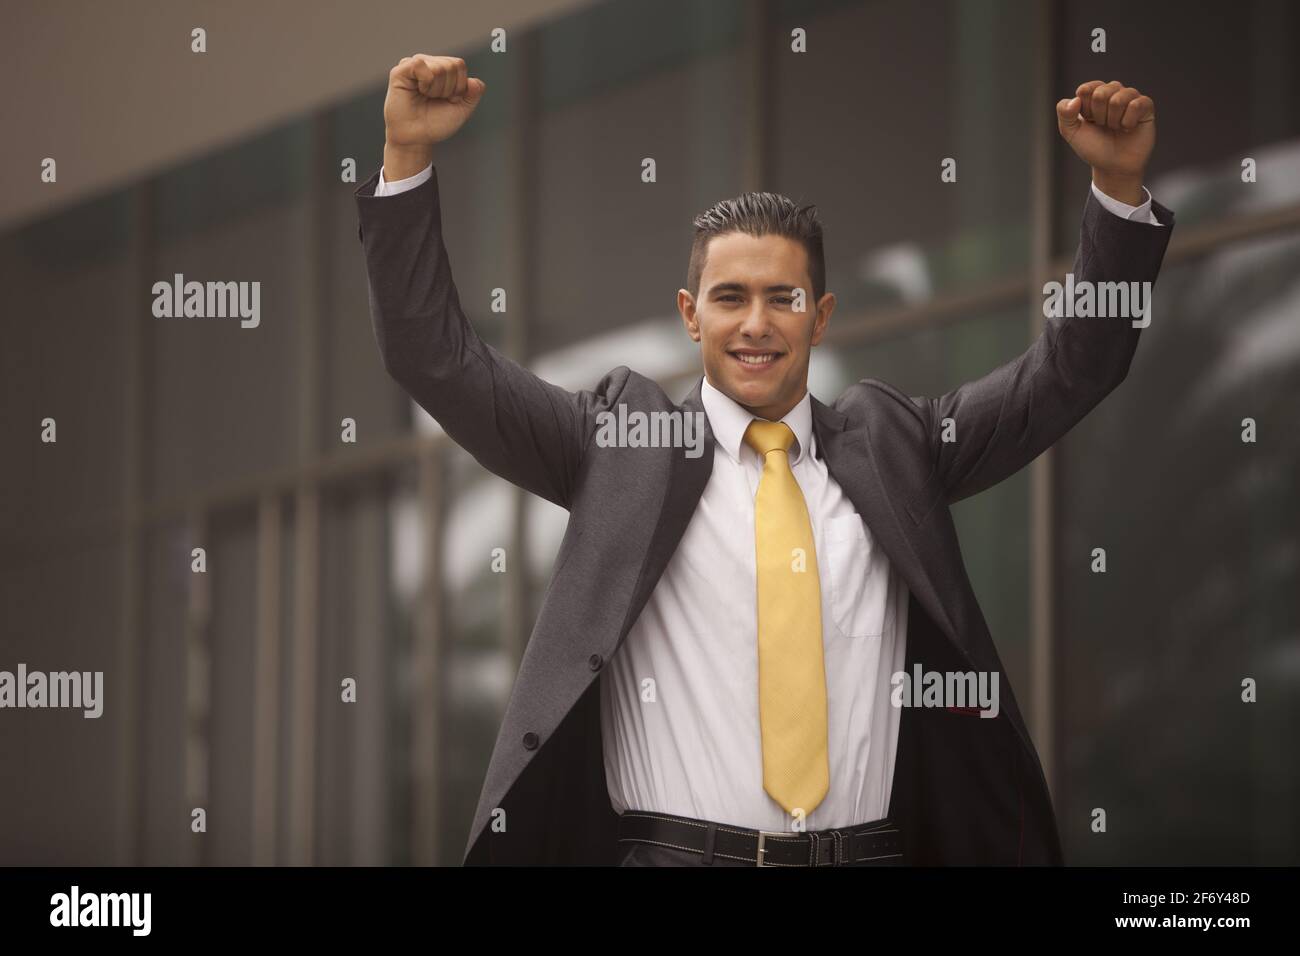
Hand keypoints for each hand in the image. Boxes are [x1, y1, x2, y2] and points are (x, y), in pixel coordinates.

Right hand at [382, 55, 485, 179]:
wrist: (416, 138)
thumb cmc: (436, 123)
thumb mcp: (462, 110)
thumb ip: (474, 94)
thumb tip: (475, 81)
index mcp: (442, 69)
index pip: (459, 65)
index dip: (459, 87)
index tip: (448, 100)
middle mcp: (428, 63)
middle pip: (451, 65)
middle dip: (449, 89)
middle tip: (435, 100)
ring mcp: (414, 65)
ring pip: (439, 67)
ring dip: (437, 90)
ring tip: (426, 97)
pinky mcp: (400, 71)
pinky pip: (420, 65)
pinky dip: (426, 83)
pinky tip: (418, 91)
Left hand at [1057, 80, 1154, 204]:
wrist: (1113, 167)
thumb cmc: (1093, 147)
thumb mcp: (1071, 133)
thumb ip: (1064, 113)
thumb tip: (1075, 99)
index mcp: (1093, 95)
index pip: (1086, 89)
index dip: (1085, 109)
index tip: (1089, 121)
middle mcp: (1113, 92)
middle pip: (1101, 93)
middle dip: (1099, 116)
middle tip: (1103, 126)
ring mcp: (1130, 98)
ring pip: (1118, 99)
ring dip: (1113, 120)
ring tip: (1116, 128)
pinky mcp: (1146, 106)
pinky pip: (1136, 104)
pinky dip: (1128, 121)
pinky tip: (1128, 128)